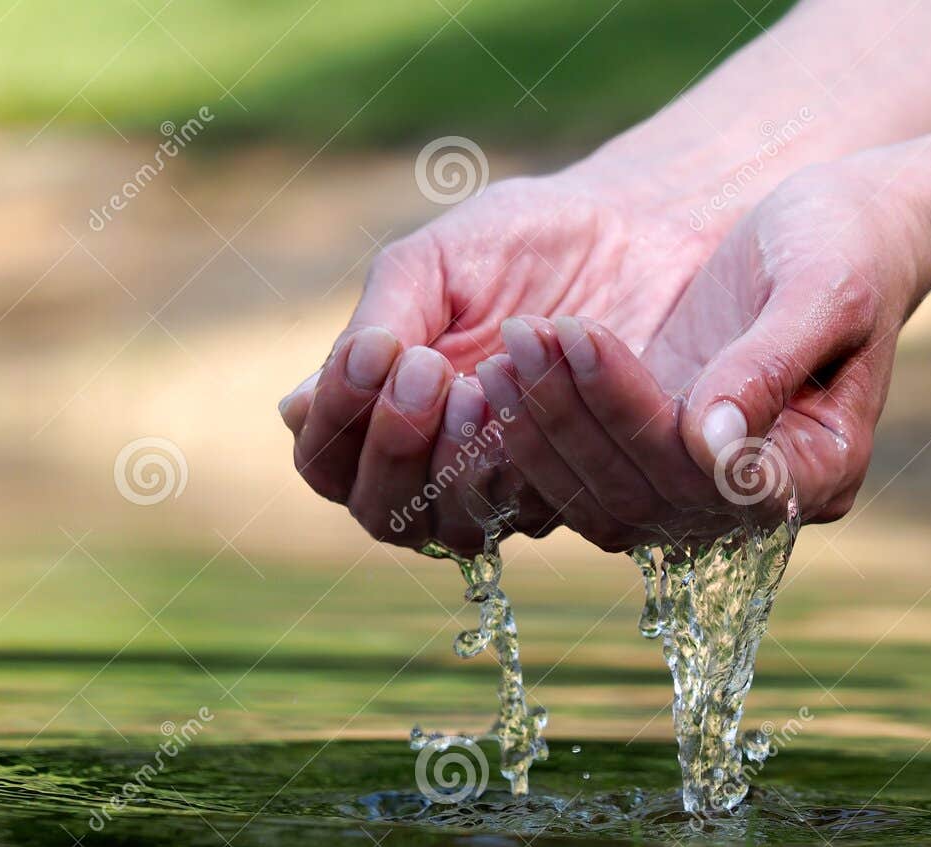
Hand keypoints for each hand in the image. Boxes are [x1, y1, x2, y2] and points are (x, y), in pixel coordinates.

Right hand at [278, 171, 719, 553]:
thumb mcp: (432, 266)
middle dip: (392, 448)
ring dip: (453, 464)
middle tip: (427, 370)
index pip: (326, 462)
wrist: (638, 233)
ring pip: (451, 529)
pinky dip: (523, 459)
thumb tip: (292, 410)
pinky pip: (533, 509)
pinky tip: (534, 397)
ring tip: (479, 384)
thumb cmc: (523, 242)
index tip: (376, 354)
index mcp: (381, 411)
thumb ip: (375, 329)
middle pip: (380, 514)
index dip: (336, 426)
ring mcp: (504, 487)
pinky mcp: (575, 492)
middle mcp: (435, 466)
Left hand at [486, 161, 930, 548]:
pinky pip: (583, 479)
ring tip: (508, 347)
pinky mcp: (654, 462)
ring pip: (603, 497)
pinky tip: (502, 372)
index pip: (712, 474)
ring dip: (545, 426)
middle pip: (647, 492)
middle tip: (524, 332)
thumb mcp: (823, 288)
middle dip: (576, 412)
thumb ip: (769, 366)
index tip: (589, 336)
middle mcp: (756, 501)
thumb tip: (712, 446)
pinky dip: (538, 433)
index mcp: (820, 471)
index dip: (640, 414)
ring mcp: (699, 490)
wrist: (842, 229)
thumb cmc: (849, 245)